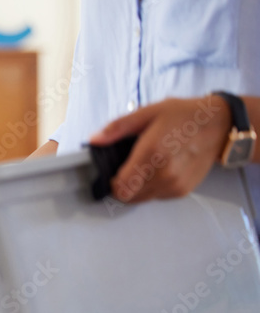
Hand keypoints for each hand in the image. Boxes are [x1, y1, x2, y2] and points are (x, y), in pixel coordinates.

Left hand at [89, 95, 231, 202]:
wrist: (218, 124)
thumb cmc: (184, 116)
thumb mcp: (147, 113)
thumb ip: (118, 128)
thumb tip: (94, 140)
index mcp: (152, 153)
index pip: (121, 188)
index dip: (110, 183)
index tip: (112, 172)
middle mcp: (165, 173)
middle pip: (128, 196)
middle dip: (122, 184)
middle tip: (128, 166)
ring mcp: (175, 184)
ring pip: (141, 199)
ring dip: (137, 187)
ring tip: (145, 165)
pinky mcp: (182, 190)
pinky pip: (156, 196)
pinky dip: (152, 187)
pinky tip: (159, 169)